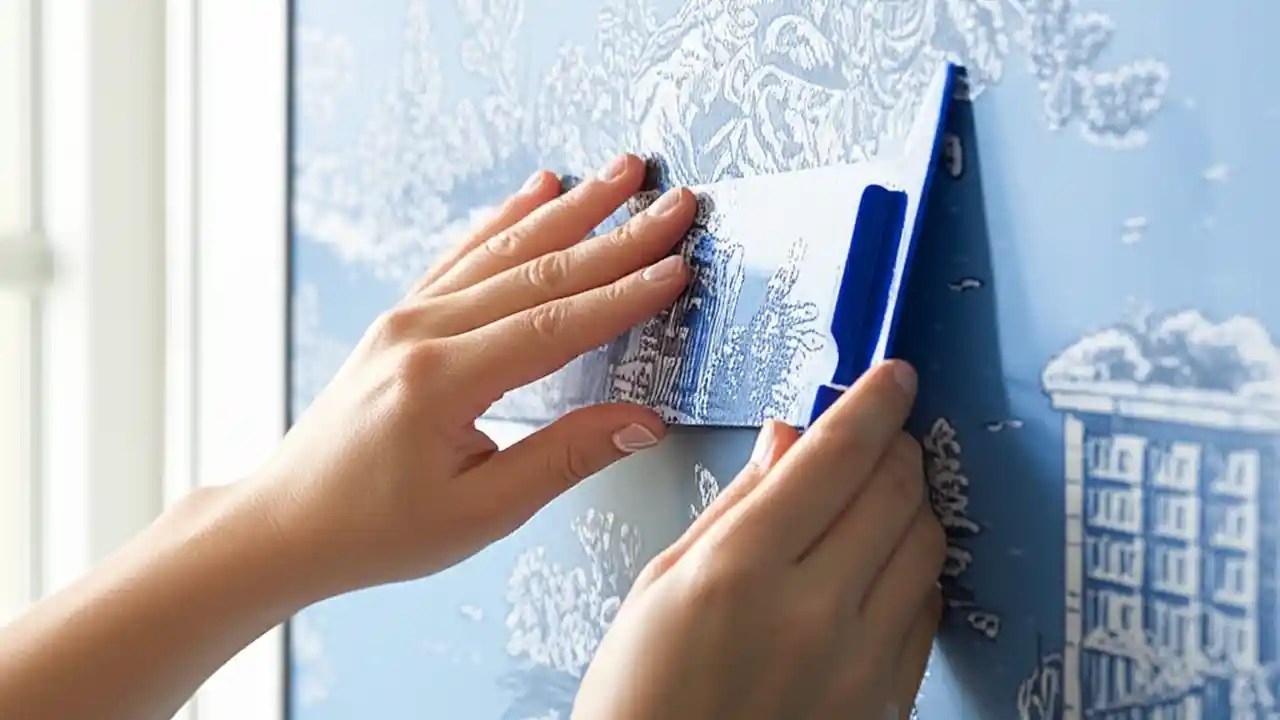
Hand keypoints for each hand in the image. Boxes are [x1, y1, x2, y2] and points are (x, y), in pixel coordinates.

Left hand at [249, 153, 695, 596]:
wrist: (285, 523)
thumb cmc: (375, 530)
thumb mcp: (480, 513)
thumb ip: (565, 458)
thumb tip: (644, 423)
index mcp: (442, 380)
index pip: (556, 324)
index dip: (624, 296)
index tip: (678, 267)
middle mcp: (421, 332)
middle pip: (538, 272)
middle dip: (616, 235)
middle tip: (675, 203)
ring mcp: (406, 318)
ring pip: (502, 249)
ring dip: (571, 209)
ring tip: (623, 173)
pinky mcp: (400, 319)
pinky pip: (462, 255)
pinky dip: (506, 220)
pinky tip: (539, 190)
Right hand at [574, 362, 944, 719]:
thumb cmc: (641, 701)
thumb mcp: (661, 584)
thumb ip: (737, 504)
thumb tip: (786, 438)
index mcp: (741, 571)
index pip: (836, 456)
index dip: (873, 401)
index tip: (893, 375)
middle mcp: (813, 611)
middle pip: (895, 490)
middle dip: (895, 444)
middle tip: (876, 435)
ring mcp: (861, 661)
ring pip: (925, 543)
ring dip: (909, 502)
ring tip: (869, 500)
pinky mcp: (888, 699)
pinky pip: (928, 606)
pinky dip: (911, 567)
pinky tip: (872, 567)